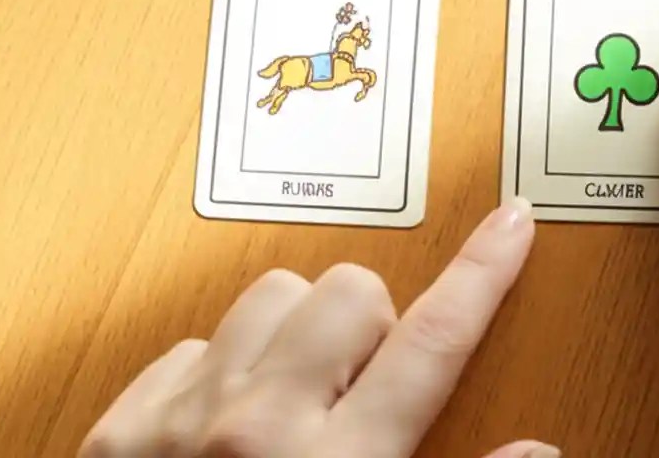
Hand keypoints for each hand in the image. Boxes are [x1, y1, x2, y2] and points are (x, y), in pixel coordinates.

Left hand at [80, 200, 559, 457]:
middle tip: (365, 386)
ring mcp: (182, 422)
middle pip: (349, 292)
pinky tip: (229, 423)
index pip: (435, 341)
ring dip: (297, 334)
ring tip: (298, 396)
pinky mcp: (119, 431)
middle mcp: (259, 429)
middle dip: (372, 325)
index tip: (511, 223)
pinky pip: (190, 346)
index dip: (484, 273)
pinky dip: (220, 371)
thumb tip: (539, 453)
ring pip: (268, 297)